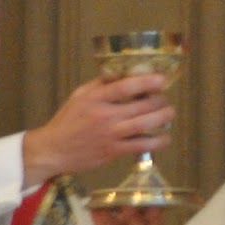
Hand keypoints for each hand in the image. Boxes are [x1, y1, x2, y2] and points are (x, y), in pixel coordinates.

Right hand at [21, 73, 173, 185]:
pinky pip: (141, 146)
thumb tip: (125, 73)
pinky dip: (157, 142)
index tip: (161, 79)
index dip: (146, 82)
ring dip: (162, 118)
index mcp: (95, 98)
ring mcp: (110, 134)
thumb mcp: (79, 95)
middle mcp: (104, 115)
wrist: (54, 150)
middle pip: (141, 105)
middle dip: (159, 100)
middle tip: (164, 99)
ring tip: (169, 113)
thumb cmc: (68, 120)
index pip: (125, 86)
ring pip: (144, 124)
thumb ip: (101, 85)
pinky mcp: (113, 151)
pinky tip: (165, 138)